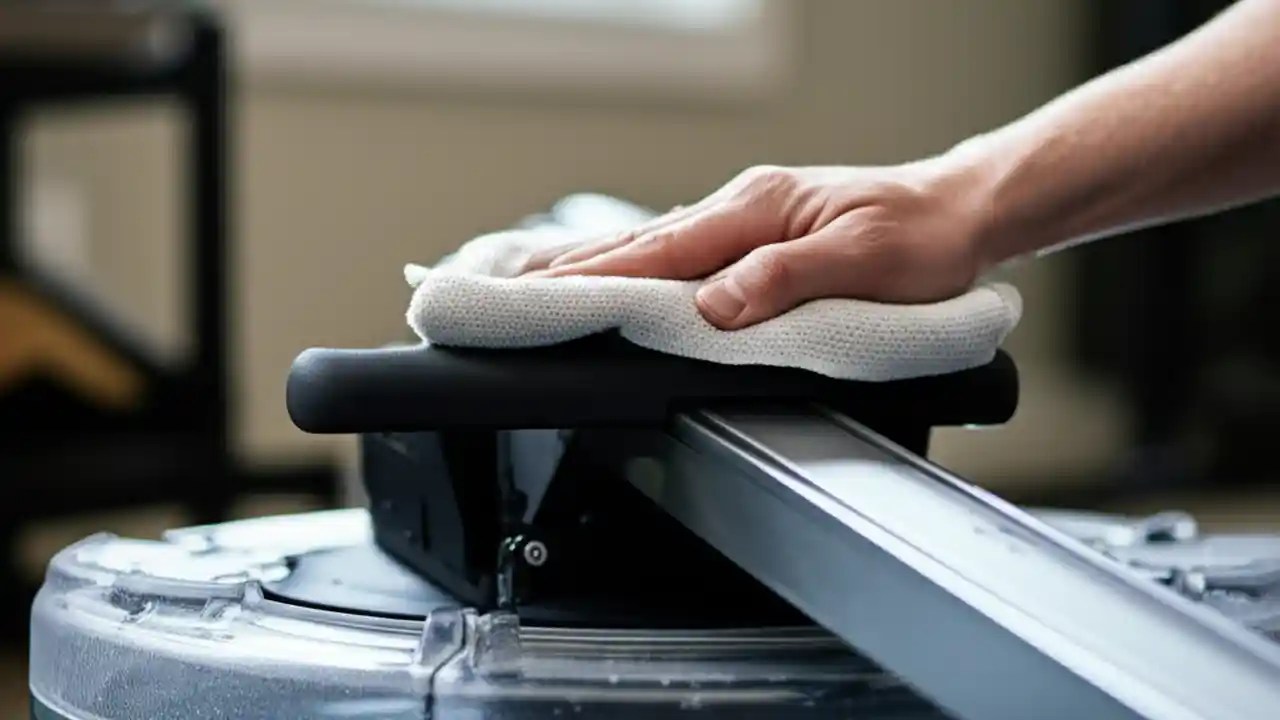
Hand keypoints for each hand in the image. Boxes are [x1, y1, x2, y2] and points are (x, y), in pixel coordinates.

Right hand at [521, 162, 994, 329]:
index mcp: (759, 209)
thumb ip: (785, 281)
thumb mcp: (863, 262)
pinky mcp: (757, 232)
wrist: (960, 211)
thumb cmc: (922, 239)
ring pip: (656, 240)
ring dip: (597, 260)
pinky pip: (682, 246)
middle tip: (516, 289)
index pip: (664, 250)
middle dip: (575, 266)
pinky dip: (638, 259)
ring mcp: (748, 216)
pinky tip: (621, 266)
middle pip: (643, 240)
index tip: (546, 296)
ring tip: (543, 278)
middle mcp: (744, 206)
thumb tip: (715, 307)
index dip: (601, 278)